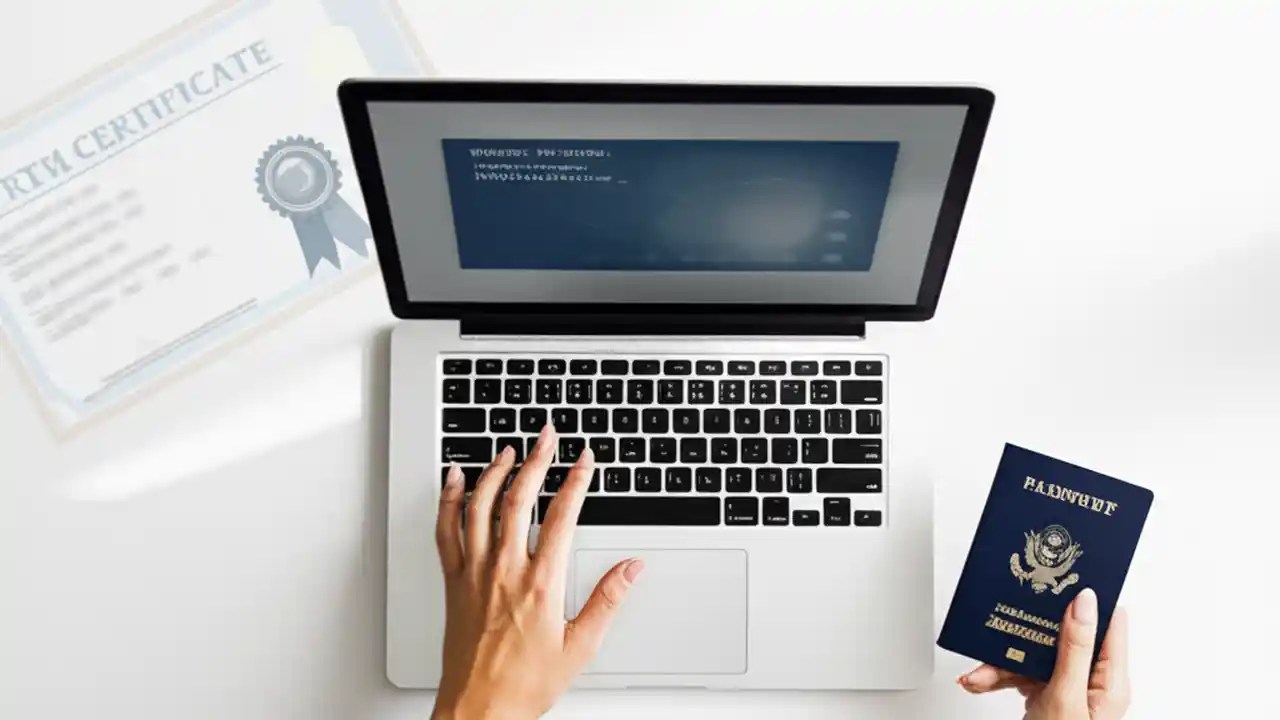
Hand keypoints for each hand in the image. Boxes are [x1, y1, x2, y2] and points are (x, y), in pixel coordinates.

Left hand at [432, 425, 644, 719]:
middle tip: (546, 435)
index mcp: (540, 584)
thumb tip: (632, 568)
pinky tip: (454, 479)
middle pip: (519, 499)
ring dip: (495, 472)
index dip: (576, 482)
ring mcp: (474, 572)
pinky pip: (446, 531)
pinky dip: (448, 499)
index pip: (562, 517)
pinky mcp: (453, 582)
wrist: (479, 709)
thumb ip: (607, 600)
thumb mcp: (581, 646)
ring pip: (480, 507)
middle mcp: (504, 571)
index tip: (585, 459)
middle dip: (536, 459)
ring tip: (509, 450)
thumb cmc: (526, 684)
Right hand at [959, 589, 1129, 718]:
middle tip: (1007, 627)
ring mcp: (1068, 690)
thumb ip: (1075, 648)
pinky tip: (979, 682)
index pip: (1110, 622)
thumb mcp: (1066, 696)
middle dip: (1025, 635)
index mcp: (1111, 679)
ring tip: (979, 672)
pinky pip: (1020, 676)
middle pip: (1062, 637)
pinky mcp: (1046, 698)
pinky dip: (996, 678)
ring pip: (1034, 657)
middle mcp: (1092, 682)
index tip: (1065, 576)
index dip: (1090, 597)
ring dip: (1001, 662)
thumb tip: (1086, 602)